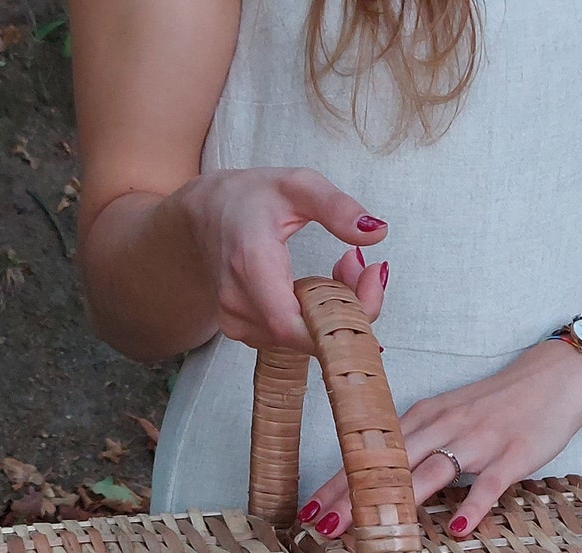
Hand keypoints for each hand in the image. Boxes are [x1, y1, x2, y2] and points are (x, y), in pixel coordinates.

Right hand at [175, 166, 387, 350]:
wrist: (205, 217)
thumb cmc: (250, 199)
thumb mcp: (296, 185)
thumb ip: (336, 206)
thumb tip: (376, 231)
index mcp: (251, 263)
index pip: (295, 327)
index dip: (342, 321)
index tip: (371, 280)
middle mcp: (239, 302)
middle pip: (309, 335)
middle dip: (349, 306)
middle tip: (358, 263)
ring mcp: (238, 322)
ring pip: (305, 338)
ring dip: (335, 309)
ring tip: (340, 266)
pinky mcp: (244, 333)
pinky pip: (294, 337)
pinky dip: (317, 317)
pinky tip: (318, 286)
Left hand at [299, 335, 581, 541]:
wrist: (558, 374)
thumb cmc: (499, 403)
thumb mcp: (449, 415)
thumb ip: (418, 444)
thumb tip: (382, 482)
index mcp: (425, 417)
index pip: (372, 451)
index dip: (339, 480)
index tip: (309, 508)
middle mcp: (445, 425)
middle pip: (391, 464)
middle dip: (354, 495)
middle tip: (322, 525)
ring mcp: (480, 441)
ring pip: (431, 471)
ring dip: (399, 504)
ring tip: (371, 532)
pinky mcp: (514, 455)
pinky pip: (490, 483)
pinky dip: (475, 504)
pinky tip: (459, 528)